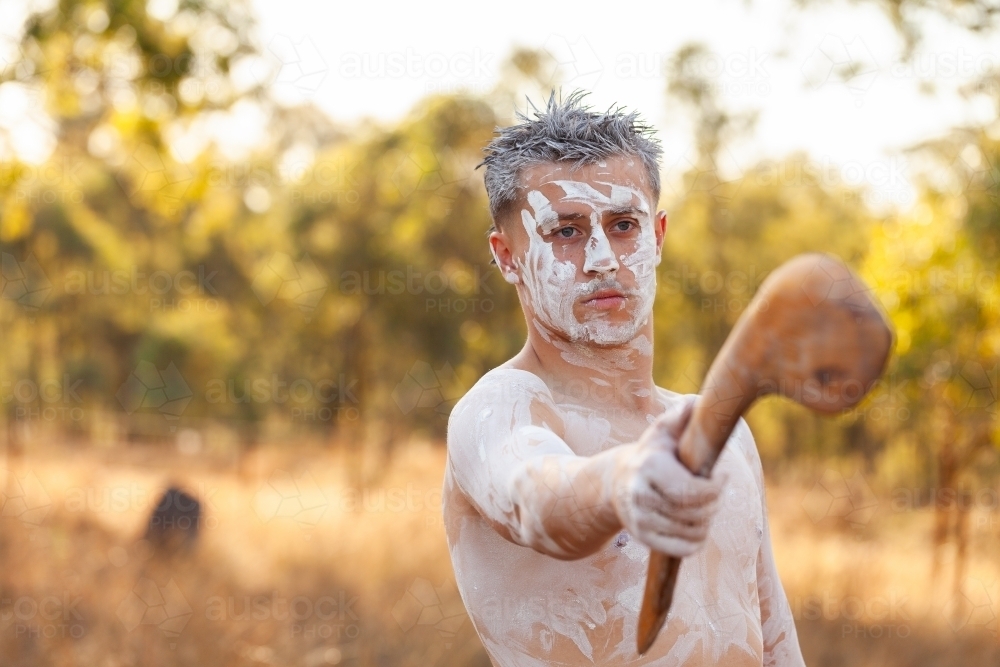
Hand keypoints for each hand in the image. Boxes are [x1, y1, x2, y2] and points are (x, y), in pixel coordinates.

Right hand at [611, 394, 725, 556]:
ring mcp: (640, 520)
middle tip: (715, 491)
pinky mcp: (643, 538)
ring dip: (707, 521)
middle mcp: (640, 496)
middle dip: (714, 503)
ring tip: (705, 505)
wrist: (615, 482)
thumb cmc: (650, 454)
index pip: (693, 491)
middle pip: (696, 513)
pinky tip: (697, 523)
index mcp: (649, 468)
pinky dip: (697, 540)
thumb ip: (680, 416)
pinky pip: (683, 549)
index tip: (722, 475)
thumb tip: (695, 403)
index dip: (717, 488)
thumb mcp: (662, 431)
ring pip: (693, 532)